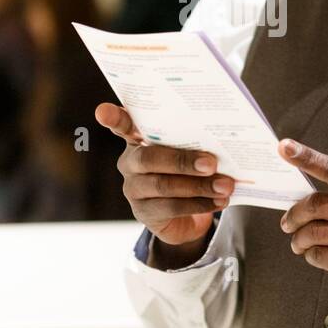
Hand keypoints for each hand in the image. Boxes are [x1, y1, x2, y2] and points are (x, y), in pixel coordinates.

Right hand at [95, 103, 233, 246]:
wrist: (186, 216)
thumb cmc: (189, 172)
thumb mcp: (190, 152)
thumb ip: (195, 143)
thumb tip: (225, 142)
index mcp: (139, 139)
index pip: (122, 125)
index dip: (113, 118)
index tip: (103, 111)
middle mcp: (130, 162)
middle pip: (148, 158)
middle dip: (182, 160)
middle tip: (211, 163)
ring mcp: (134, 189)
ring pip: (163, 186)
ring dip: (198, 186)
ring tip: (225, 185)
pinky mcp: (143, 212)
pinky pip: (171, 207)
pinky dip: (199, 204)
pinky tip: (218, 201)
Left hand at [278, 138, 327, 317]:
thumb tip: (312, 200)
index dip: (307, 157)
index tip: (285, 147)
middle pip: (316, 205)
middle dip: (294, 216)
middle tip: (288, 223)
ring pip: (313, 232)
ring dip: (300, 240)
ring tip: (300, 244)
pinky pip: (320, 256)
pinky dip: (312, 257)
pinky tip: (318, 257)